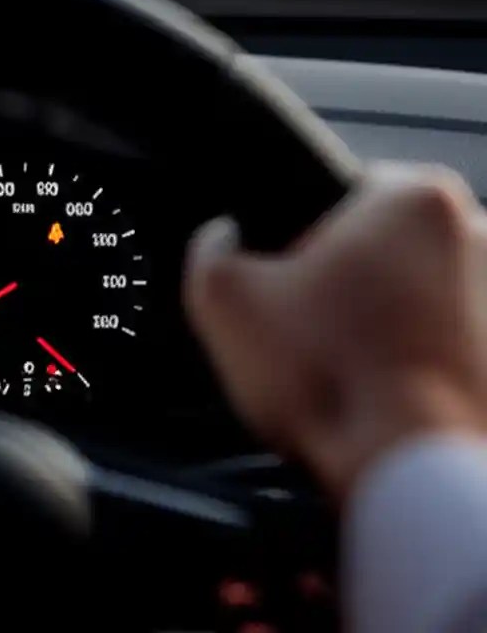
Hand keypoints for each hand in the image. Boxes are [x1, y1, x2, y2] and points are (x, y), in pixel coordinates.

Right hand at [186, 163, 486, 500]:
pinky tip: (381, 398)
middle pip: (384, 248)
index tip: (284, 291)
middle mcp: (480, 236)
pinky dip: (415, 365)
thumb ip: (210, 249)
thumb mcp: (224, 300)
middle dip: (346, 286)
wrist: (408, 475)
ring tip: (346, 375)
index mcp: (415, 198)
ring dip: (383, 326)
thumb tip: (221, 238)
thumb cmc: (330, 381)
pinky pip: (445, 346)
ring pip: (418, 299)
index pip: (339, 194)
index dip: (297, 244)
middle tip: (309, 337)